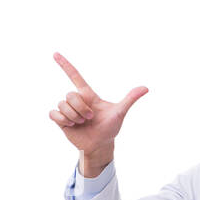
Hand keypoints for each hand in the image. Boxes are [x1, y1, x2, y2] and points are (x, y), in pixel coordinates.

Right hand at [48, 53, 147, 176]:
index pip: (75, 76)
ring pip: (62, 105)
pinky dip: (62, 120)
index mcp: (88, 95)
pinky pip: (54, 114)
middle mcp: (77, 100)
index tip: (55, 54)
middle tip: (90, 118)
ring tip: (81, 123)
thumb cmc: (110, 127)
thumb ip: (130, 99)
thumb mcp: (120, 112)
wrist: (100, 145)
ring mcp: (68, 110)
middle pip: (70, 95)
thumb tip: (146, 88)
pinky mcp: (60, 120)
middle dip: (81, 108)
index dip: (65, 65)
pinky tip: (71, 125)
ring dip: (74, 116)